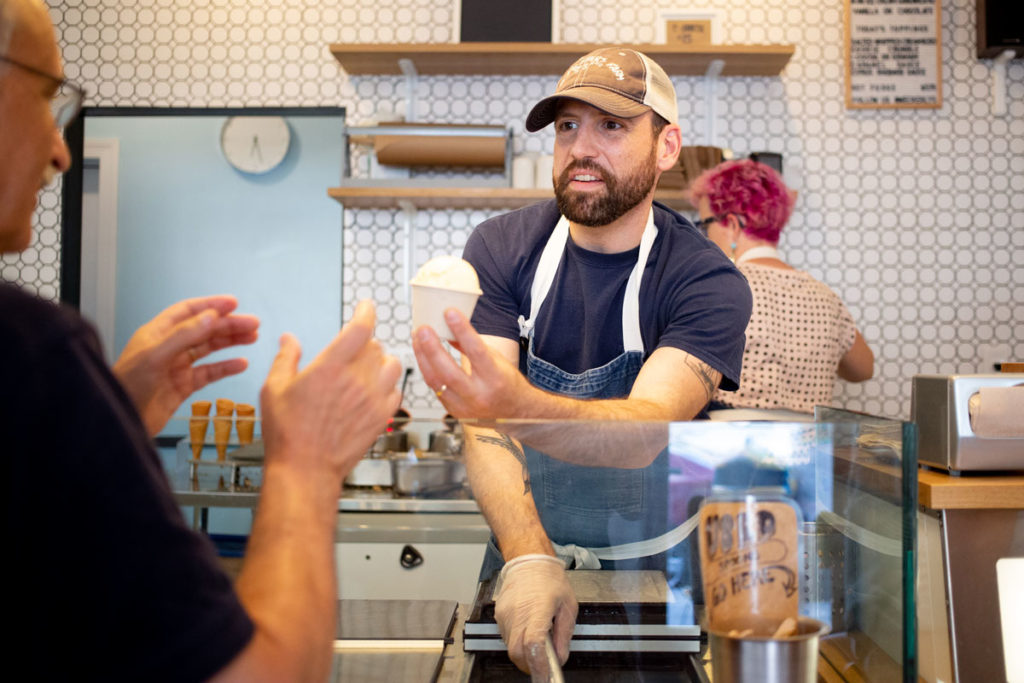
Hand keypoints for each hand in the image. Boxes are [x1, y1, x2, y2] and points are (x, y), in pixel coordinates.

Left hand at [112, 295, 259, 435]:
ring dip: (230, 342)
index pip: (188, 311)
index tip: (234, 304)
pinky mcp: (183, 387)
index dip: (211, 305)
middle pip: (204, 330)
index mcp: (158, 333)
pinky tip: (240, 364)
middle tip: (253, 324)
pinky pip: (209, 373)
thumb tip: (212, 316)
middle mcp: (169, 347)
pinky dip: (226, 368)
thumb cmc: (128, 386)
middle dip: (229, 325)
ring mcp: (177, 367)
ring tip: (252, 338)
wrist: (122, 422)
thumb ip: (184, 335)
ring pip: (209, 349)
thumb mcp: (155, 356)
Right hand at [259, 300, 401, 485]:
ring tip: (366, 369)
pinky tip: (373, 391)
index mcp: (330, 367)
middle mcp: (356, 380)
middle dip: (365, 342)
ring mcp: (373, 400)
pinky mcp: (381, 418)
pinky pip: (396, 392)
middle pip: (375, 346)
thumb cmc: (286, 432)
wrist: (305, 469)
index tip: (365, 306)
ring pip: (392, 366)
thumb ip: (285, 358)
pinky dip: (388, 386)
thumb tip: (289, 339)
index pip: (360, 328)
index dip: (366, 312)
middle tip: (352, 349)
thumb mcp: (274, 389)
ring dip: (381, 362)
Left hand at [411, 308, 529, 418]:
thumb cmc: (507, 382)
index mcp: (495, 378)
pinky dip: (427, 370)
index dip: (462, 330)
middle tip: (423, 328)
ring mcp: (465, 407)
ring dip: (423, 357)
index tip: (450, 313)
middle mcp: (480, 395)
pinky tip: (422, 355)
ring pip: (436, 381)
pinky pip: (435, 389)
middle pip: (449, 371)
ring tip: (417, 339)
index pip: (476, 351)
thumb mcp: (495, 359)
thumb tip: (450, 327)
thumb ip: (472, 346)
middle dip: (432, 348)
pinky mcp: (455, 411)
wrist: (515, 411)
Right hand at [494, 554, 576, 675]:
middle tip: (543, 666)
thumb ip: (564, 635)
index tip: (545, 676)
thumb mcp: (568, 606)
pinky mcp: (499, 615)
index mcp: (537, 609)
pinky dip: (517, 641)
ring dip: (523, 652)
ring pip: (510, 646)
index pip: (533, 644)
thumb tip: (560, 658)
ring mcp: (505, 615)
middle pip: (517, 653)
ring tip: (537, 640)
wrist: (529, 560)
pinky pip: (507, 636)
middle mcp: (517, 613)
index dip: (538, 665)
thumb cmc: (550, 579)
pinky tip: (527, 629)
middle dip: (530, 665)